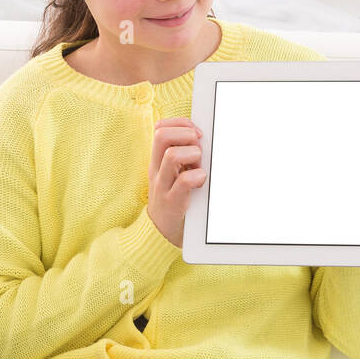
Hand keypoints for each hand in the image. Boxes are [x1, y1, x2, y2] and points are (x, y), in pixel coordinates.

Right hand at [146, 117, 205, 248]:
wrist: (161, 235)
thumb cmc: (174, 201)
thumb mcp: (174, 175)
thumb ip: (184, 157)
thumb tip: (202, 138)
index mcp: (157, 161)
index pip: (160, 128)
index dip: (180, 123)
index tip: (196, 132)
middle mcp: (157, 170)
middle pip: (162, 135)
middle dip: (185, 134)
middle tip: (198, 147)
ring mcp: (163, 186)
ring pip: (172, 155)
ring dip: (192, 154)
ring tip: (199, 166)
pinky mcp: (173, 202)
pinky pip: (184, 181)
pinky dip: (197, 176)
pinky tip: (201, 181)